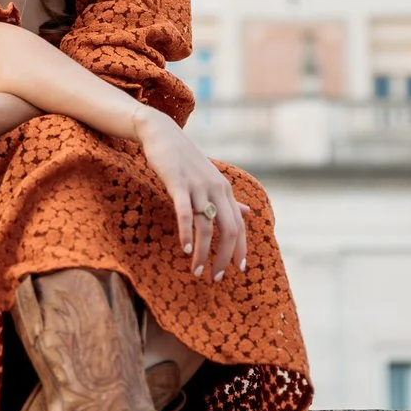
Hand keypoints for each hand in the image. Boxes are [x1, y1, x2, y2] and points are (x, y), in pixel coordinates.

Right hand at [134, 110, 249, 281]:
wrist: (162, 133)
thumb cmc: (185, 160)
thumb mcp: (211, 178)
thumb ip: (229, 199)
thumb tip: (249, 213)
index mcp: (224, 190)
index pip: (239, 226)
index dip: (241, 249)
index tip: (238, 270)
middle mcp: (216, 188)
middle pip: (228, 229)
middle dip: (224, 257)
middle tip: (216, 277)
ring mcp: (197, 185)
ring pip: (206, 225)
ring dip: (202, 252)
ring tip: (196, 270)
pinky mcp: (178, 183)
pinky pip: (185, 212)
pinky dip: (187, 232)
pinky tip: (184, 249)